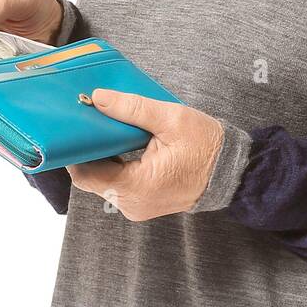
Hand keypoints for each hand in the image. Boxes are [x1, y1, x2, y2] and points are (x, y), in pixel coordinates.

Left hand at [66, 90, 224, 219]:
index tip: (73, 126)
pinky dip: (115, 164)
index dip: (76, 150)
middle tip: (90, 121)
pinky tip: (121, 143)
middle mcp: (132, 204)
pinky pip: (118, 185)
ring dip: (102, 157)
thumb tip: (98, 98)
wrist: (232, 171)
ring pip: (104, 181)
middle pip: (92, 178)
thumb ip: (132, 109)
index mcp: (136, 186)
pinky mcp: (143, 203)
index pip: (86, 173)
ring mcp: (137, 207)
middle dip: (89, 150)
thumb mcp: (171, 119)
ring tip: (107, 129)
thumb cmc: (206, 145)